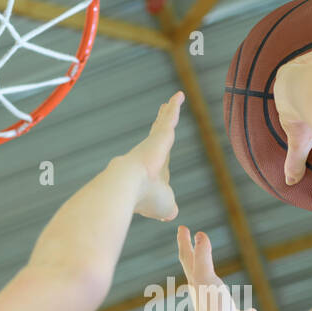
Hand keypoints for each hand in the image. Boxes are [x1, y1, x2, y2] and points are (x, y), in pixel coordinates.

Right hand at [122, 91, 183, 220]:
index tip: (160, 160)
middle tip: (163, 116)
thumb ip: (168, 209)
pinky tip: (180, 95)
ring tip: (173, 101)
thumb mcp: (164, 208)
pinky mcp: (161, 133)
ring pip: (164, 124)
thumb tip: (171, 215)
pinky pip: (170, 117)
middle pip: (159, 137)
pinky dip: (175, 106)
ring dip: (168, 113)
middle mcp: (152, 155)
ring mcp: (155, 143)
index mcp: (153, 173)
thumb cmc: (147, 199)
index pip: (159, 163)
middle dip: (160, 127)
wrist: (130, 185)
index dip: (161, 161)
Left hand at [177, 226, 256, 310]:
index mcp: (197, 281)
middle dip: (197, 258)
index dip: (184, 241)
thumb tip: (199, 235)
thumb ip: (203, 256)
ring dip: (219, 287)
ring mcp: (219, 308)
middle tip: (195, 244)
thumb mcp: (206, 277)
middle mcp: (205, 293)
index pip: (188, 256)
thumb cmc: (212, 308)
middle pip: (199, 271)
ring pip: (219, 294)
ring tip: (219, 283)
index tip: (181, 227)